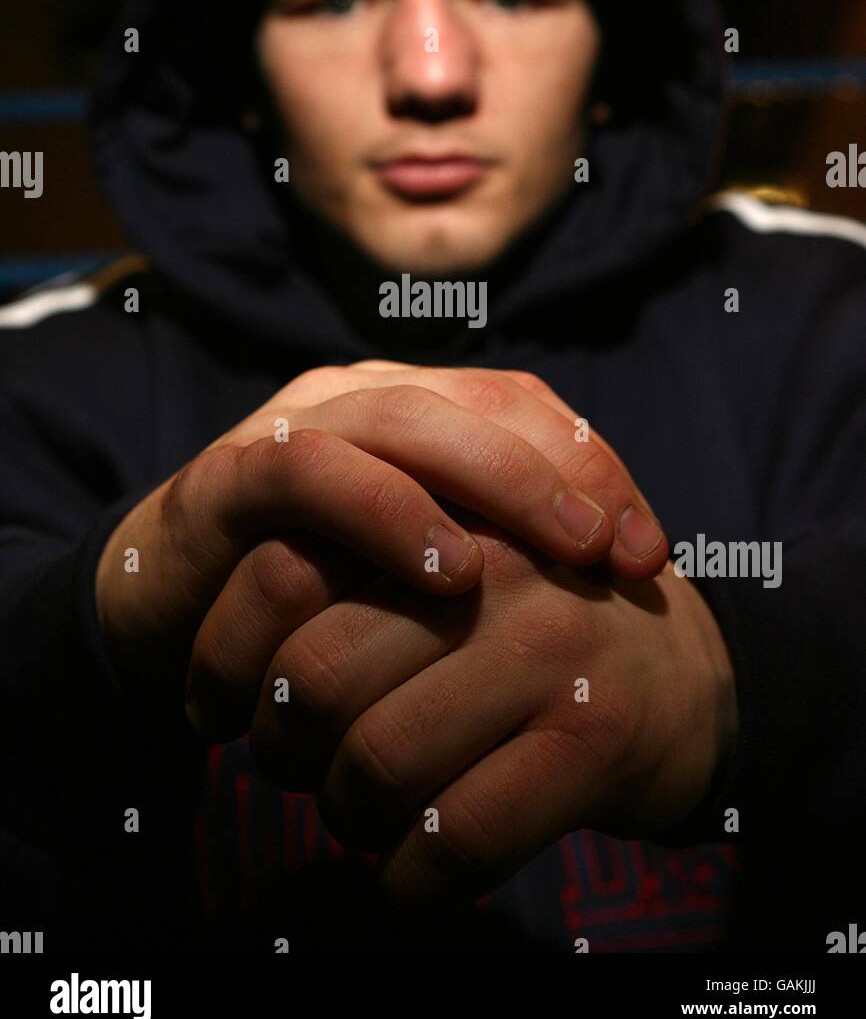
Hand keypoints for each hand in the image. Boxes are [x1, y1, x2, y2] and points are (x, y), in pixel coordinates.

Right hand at [96, 363, 666, 702]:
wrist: (167, 619)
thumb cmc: (314, 599)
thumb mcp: (415, 576)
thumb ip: (491, 554)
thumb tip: (611, 583)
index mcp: (415, 411)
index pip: (524, 410)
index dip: (597, 470)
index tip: (649, 556)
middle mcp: (359, 398)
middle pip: (482, 401)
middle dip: (566, 471)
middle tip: (622, 552)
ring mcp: (295, 426)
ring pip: (409, 418)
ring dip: (498, 482)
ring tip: (567, 552)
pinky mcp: (231, 473)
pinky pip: (315, 471)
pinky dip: (389, 512)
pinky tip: (450, 572)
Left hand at [197, 523, 736, 909]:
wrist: (689, 679)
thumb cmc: (535, 628)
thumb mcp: (451, 564)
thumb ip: (361, 563)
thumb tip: (223, 638)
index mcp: (444, 509)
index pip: (286, 573)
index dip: (226, 654)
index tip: (216, 703)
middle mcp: (495, 567)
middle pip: (316, 677)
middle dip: (278, 749)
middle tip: (288, 769)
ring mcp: (550, 650)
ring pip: (378, 760)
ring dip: (345, 818)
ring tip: (358, 814)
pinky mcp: (594, 742)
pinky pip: (456, 835)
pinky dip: (412, 878)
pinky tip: (413, 872)